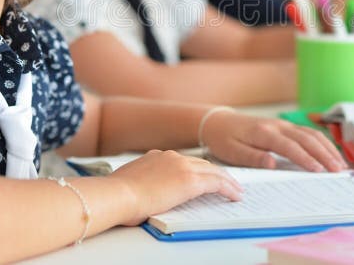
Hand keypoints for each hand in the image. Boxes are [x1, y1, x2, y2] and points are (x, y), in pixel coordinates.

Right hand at [108, 149, 242, 225]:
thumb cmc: (117, 196)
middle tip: (227, 182)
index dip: (198, 169)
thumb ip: (143, 184)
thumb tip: (144, 195)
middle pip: (202, 164)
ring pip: (213, 171)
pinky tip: (235, 195)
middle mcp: (171, 157)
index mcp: (157, 157)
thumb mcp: (131, 184)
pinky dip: (228, 188)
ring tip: (236, 190)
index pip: (184, 162)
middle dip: (216, 173)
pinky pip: (217, 183)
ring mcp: (182, 167)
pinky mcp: (190, 180)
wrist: (118, 194)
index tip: (204, 176)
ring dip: (226, 181)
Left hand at [201, 112, 345, 172]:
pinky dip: (322, 142)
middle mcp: (277, 126)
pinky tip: (330, 152)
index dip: (306, 159)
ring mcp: (283, 124)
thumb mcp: (231, 152)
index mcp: (264, 133)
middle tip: (339, 170)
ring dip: (327, 148)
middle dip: (325, 155)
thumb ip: (252, 157)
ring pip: (311, 134)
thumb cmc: (224, 139)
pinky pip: (308, 132)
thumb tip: (272, 164)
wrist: (218, 121)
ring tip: (340, 164)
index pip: (290, 147)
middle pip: (306, 139)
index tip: (319, 171)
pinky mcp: (285, 126)